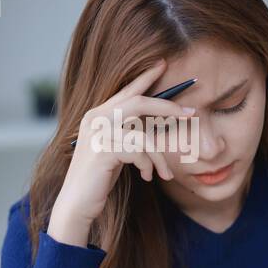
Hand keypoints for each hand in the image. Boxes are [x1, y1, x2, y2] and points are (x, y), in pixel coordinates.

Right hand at [48, 59, 193, 246]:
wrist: (76, 203)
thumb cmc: (98, 179)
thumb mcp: (115, 151)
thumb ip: (127, 134)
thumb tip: (154, 125)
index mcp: (97, 115)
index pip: (125, 91)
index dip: (145, 77)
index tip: (162, 64)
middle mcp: (95, 118)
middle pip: (138, 103)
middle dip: (167, 108)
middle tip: (190, 114)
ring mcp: (97, 133)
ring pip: (143, 134)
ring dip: (159, 156)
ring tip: (165, 174)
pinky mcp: (103, 150)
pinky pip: (138, 151)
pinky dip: (147, 165)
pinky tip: (146, 177)